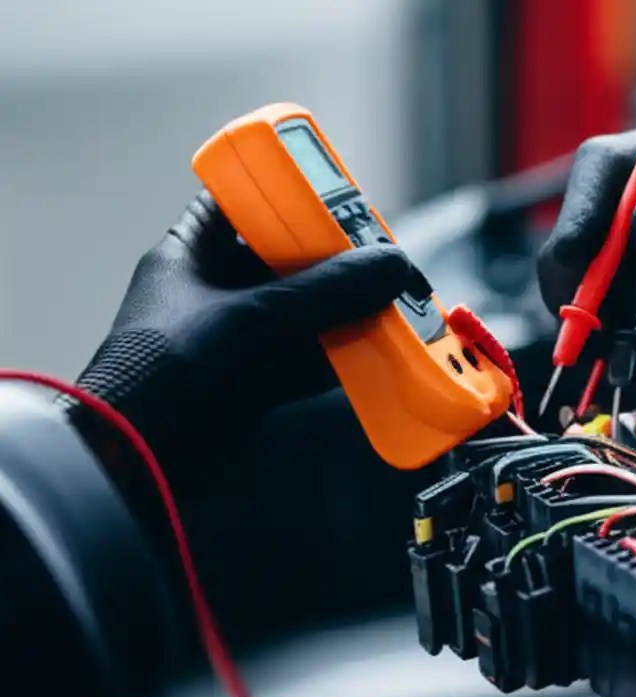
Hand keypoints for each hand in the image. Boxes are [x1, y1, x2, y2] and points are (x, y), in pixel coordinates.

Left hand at [70, 191, 412, 472]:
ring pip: (299, 313)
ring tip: (394, 305)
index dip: (291, 195)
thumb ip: (328, 290)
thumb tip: (396, 263)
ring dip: (344, 312)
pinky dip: (339, 356)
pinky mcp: (249, 383)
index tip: (342, 200)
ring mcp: (231, 339)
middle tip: (383, 260)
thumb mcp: (254, 316)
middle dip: (335, 262)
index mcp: (189, 253)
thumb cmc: (176, 368)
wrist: (138, 460)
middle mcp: (210, 290)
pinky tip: (379, 354)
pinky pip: (303, 359)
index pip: (243, 201)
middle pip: (283, 260)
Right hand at [538, 131, 635, 399]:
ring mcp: (588, 245)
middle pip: (566, 233)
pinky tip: (624, 353)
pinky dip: (593, 340)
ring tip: (631, 351)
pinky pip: (569, 315)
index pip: (598, 165)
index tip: (578, 257)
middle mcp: (607, 196)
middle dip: (579, 285)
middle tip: (603, 327)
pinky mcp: (581, 287)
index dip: (581, 208)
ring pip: (560, 282)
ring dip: (589, 323)